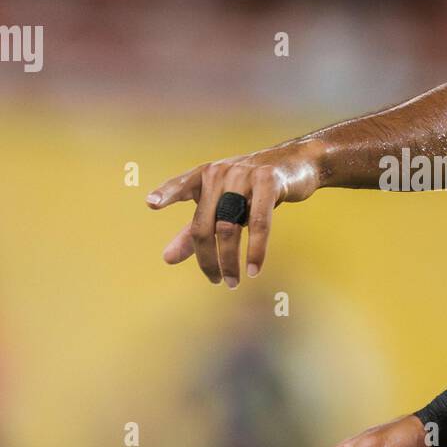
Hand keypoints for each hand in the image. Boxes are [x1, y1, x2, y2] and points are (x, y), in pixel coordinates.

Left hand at [146, 143, 319, 284]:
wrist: (295, 164)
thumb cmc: (253, 190)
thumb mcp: (223, 207)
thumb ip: (194, 232)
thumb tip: (166, 259)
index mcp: (205, 176)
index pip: (181, 185)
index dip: (167, 193)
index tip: (151, 203)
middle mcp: (220, 172)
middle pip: (204, 225)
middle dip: (208, 259)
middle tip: (217, 281)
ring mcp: (243, 175)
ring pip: (229, 227)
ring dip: (229, 260)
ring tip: (232, 282)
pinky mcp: (268, 181)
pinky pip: (258, 222)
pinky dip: (256, 250)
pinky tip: (254, 269)